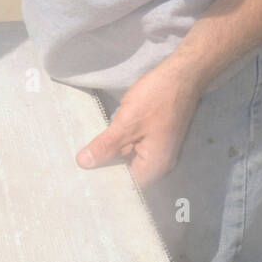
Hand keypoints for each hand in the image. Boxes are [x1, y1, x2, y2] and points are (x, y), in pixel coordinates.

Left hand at [75, 54, 202, 188]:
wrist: (182, 74)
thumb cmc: (157, 98)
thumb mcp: (126, 122)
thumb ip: (106, 145)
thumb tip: (83, 163)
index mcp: (156, 165)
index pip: (128, 186)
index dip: (107, 183)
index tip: (85, 181)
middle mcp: (160, 162)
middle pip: (129, 174)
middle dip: (107, 169)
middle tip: (79, 168)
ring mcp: (159, 148)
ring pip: (130, 159)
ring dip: (112, 155)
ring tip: (84, 155)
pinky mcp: (155, 136)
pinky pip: (135, 147)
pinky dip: (120, 144)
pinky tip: (102, 140)